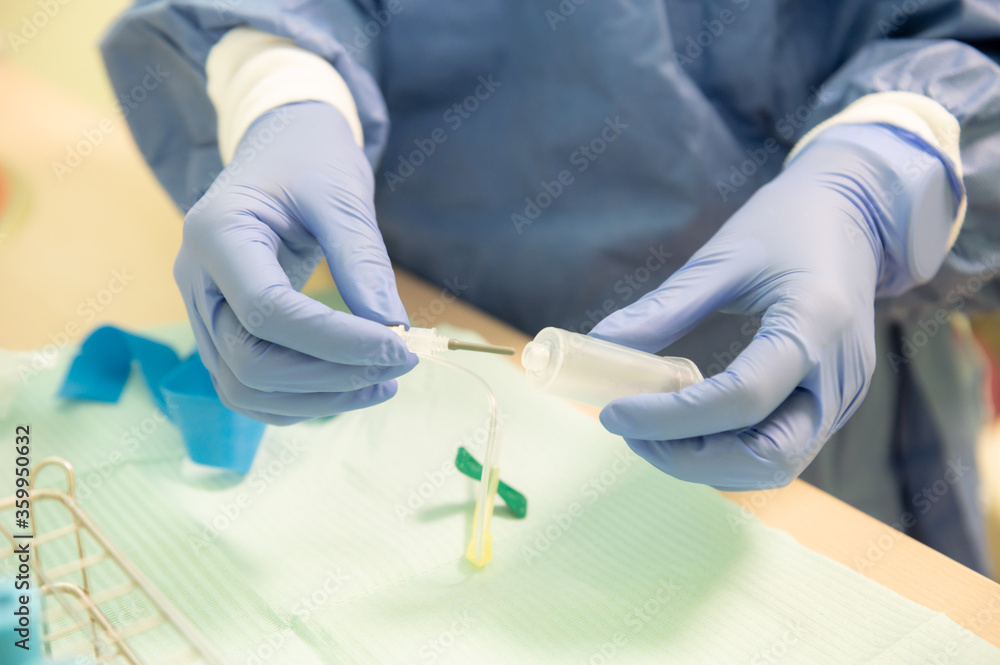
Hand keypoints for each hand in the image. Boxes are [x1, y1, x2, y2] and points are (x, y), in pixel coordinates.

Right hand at [175, 101, 416, 424]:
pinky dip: (303, 400)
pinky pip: (250, 388)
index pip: (267, 312)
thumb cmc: (309, 161)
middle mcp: (196, 280)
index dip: (336, 341)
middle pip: (249, 363)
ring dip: (318, 399)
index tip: (400, 348)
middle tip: (399, 365)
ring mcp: (203, 311)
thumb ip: (361, 260)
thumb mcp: (340, 194)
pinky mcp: (221, 333)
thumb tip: (392, 331)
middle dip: (330, 376)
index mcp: (217, 233)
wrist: (280, 151)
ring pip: (244, 388)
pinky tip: (354, 385)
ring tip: (384, 382)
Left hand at [590, 124, 957, 489]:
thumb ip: (665, 308)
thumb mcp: (722, 257)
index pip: (742, 397)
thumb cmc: (788, 224)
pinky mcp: (833, 406)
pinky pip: (779, 450)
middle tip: (631, 431)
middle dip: (690, 457)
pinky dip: (727, 451)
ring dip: (706, 462)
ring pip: (774, 466)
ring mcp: (842, 397)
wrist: (857, 216)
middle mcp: (839, 375)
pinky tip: (688, 425)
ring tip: (652, 431)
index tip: (613, 413)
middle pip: (767, 456)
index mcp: (815, 323)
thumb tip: (602, 345)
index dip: (671, 417)